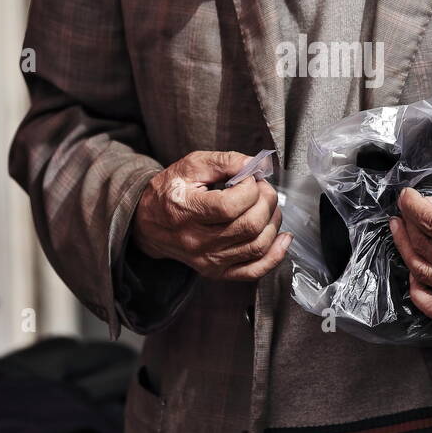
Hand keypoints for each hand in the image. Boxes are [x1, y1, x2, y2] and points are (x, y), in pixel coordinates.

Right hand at [131, 150, 290, 280]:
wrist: (149, 222)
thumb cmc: (171, 191)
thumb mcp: (191, 166)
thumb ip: (225, 161)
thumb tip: (256, 164)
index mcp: (185, 210)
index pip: (230, 206)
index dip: (249, 187)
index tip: (248, 177)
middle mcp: (195, 240)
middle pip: (248, 226)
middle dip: (266, 201)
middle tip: (262, 188)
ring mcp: (207, 259)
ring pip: (256, 246)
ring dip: (273, 222)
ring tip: (267, 205)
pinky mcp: (216, 271)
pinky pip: (253, 271)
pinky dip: (275, 256)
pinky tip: (282, 237)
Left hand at [388, 187, 431, 321]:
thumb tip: (429, 203)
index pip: (429, 222)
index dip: (412, 205)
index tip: (406, 195)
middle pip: (421, 244)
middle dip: (407, 222)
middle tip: (404, 210)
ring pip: (419, 270)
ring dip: (404, 247)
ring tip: (401, 230)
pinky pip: (430, 305)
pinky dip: (416, 288)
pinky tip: (416, 270)